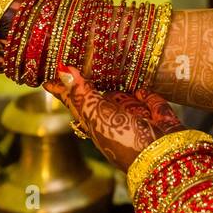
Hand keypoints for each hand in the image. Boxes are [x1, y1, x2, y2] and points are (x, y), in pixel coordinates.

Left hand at [44, 66, 183, 170]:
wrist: (164, 155)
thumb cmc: (125, 141)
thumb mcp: (97, 116)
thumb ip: (82, 92)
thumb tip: (63, 70)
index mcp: (95, 123)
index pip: (75, 102)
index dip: (63, 90)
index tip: (48, 78)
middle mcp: (114, 119)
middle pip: (99, 97)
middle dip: (92, 81)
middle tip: (80, 57)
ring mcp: (136, 116)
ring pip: (124, 94)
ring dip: (119, 82)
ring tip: (109, 59)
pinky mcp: (157, 113)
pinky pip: (149, 97)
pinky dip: (145, 90)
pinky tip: (140, 80)